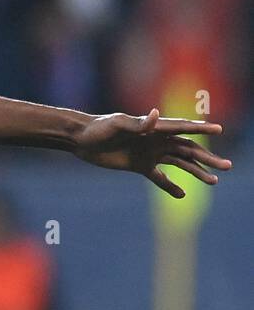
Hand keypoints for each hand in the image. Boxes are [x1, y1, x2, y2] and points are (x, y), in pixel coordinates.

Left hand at [72, 108, 231, 197]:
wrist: (81, 139)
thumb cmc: (99, 128)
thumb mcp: (117, 124)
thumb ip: (137, 123)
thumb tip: (156, 115)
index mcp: (153, 127)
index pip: (181, 128)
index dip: (200, 128)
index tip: (219, 129)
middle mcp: (155, 140)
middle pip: (187, 149)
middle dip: (207, 158)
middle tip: (227, 166)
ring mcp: (149, 153)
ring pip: (179, 163)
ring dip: (196, 171)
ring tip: (214, 182)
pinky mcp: (139, 165)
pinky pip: (159, 177)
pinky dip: (170, 185)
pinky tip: (182, 195)